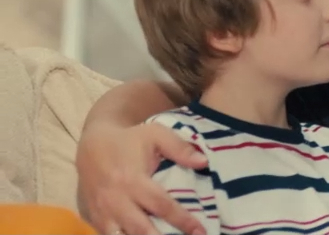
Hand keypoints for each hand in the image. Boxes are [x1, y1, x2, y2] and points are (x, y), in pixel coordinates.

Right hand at [75, 122, 207, 234]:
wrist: (92, 143)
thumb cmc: (129, 139)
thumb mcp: (156, 135)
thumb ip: (180, 148)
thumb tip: (203, 162)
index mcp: (133, 181)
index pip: (162, 206)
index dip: (183, 220)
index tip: (200, 231)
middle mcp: (116, 201)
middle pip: (141, 230)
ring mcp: (102, 213)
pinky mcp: (94, 219)